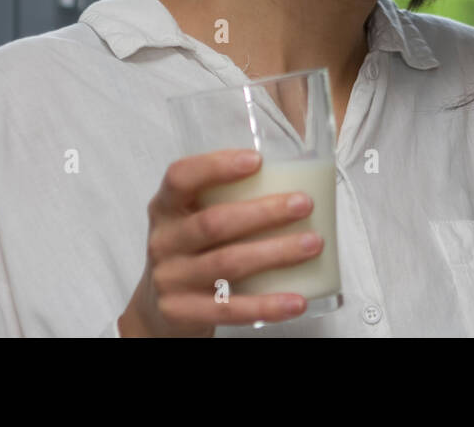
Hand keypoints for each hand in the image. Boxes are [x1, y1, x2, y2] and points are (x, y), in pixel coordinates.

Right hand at [119, 149, 321, 336]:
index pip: (181, 177)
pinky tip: (297, 301)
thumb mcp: (193, 217)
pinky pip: (231, 309)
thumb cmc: (193, 249)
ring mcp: (170, 279)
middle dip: (264, 212)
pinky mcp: (182, 313)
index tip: (257, 161)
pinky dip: (268, 305)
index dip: (216, 167)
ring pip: (227, 264)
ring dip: (275, 253)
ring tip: (313, 244)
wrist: (161, 310)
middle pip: (213, 223)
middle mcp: (163, 240)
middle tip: (304, 204)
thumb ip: (226, 196)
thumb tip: (296, 174)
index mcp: (166, 207)